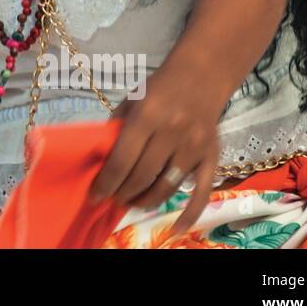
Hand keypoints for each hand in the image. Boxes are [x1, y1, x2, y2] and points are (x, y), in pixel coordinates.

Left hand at [86, 61, 225, 236]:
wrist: (201, 75)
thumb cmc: (159, 87)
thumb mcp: (131, 100)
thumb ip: (116, 129)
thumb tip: (100, 160)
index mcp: (146, 116)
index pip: (122, 160)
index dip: (106, 182)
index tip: (94, 196)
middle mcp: (171, 132)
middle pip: (142, 176)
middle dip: (122, 193)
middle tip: (112, 199)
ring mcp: (194, 147)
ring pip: (166, 186)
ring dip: (145, 201)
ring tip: (131, 203)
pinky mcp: (211, 156)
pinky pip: (201, 191)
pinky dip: (190, 214)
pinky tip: (177, 230)